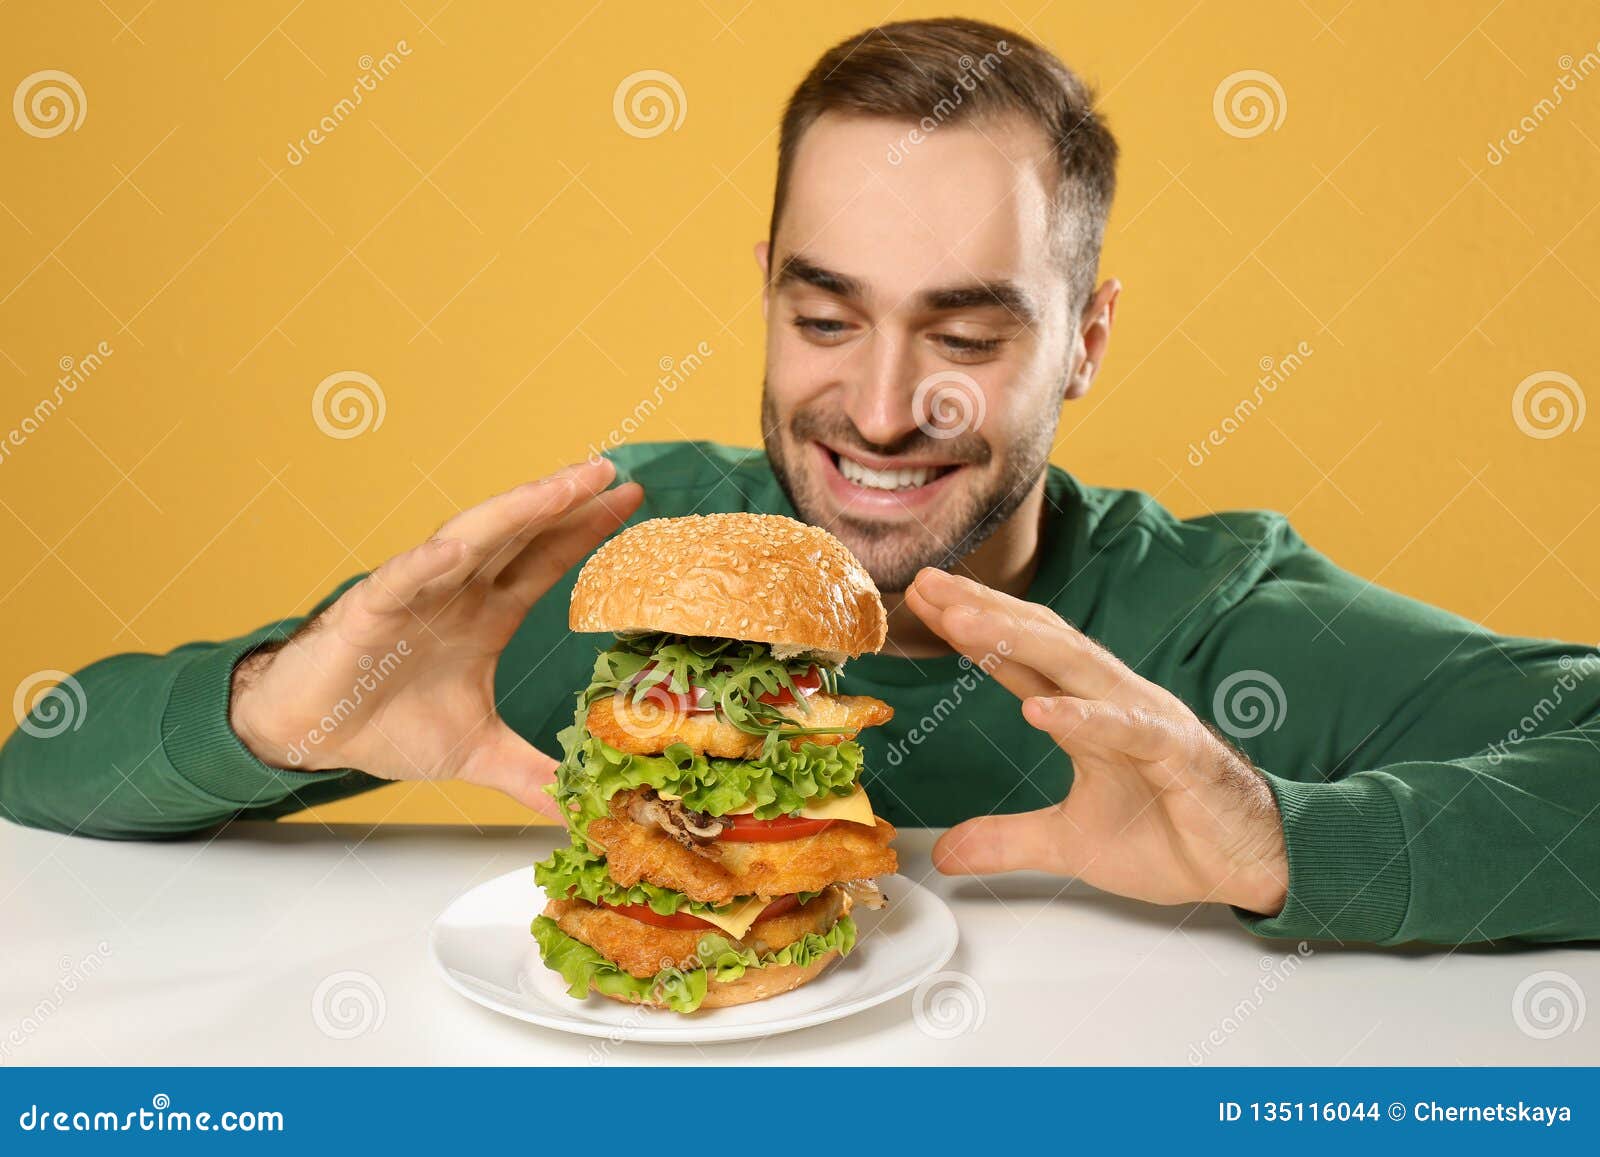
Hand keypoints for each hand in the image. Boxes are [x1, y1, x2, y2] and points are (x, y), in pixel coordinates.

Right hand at [229, 458, 641, 818]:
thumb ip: (531, 774)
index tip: (632, 499)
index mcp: (486, 615)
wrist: (310, 733)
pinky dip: (424, 565)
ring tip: (561, 486)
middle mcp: (457, 592)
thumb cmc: (386, 723)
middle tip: (611, 470)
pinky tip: (454, 550)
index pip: (546, 561)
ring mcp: (414, 594)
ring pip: (471, 540)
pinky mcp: (367, 612)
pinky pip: (398, 581)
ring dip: (515, 511)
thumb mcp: (479, 753)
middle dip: (564, 501)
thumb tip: (577, 806)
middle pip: (519, 534)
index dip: (586, 530)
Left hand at [905, 568, 1287, 914]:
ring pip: (1075, 667)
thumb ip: (1007, 840)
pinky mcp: (1177, 751)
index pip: (1020, 658)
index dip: (971, 628)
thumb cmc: (1172, 836)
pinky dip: (1082, 716)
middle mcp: (1112, 701)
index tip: (923, 602)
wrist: (1250, 863)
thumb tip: (944, 852)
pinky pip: (1125, 728)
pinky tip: (1039, 708)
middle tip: (928, 585)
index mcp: (1087, 712)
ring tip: (962, 621)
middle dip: (982, 610)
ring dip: (1016, 641)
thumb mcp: (1070, 844)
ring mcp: (1145, 719)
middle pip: (1039, 642)